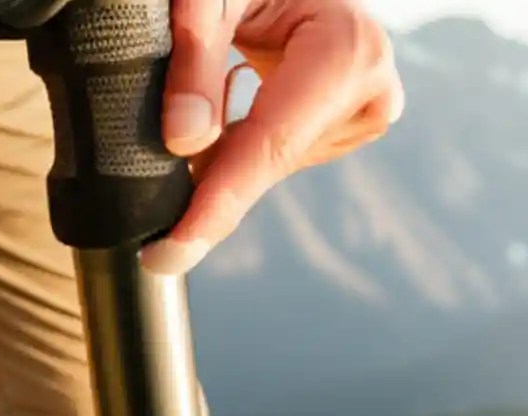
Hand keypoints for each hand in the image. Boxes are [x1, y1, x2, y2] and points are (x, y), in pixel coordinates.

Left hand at [142, 0, 404, 274]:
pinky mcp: (352, 117)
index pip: (269, 145)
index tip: (169, 254)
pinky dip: (245, 141)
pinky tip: (230, 105)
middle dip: (212, 176)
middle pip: (273, 162)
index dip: (216, 203)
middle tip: (155, 186)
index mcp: (346, 48)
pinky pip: (284, 151)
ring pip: (275, 163)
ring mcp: (368, 105)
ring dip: (228, 149)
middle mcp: (372, 83)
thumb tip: (185, 142)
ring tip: (210, 91)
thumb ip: (193, 59)